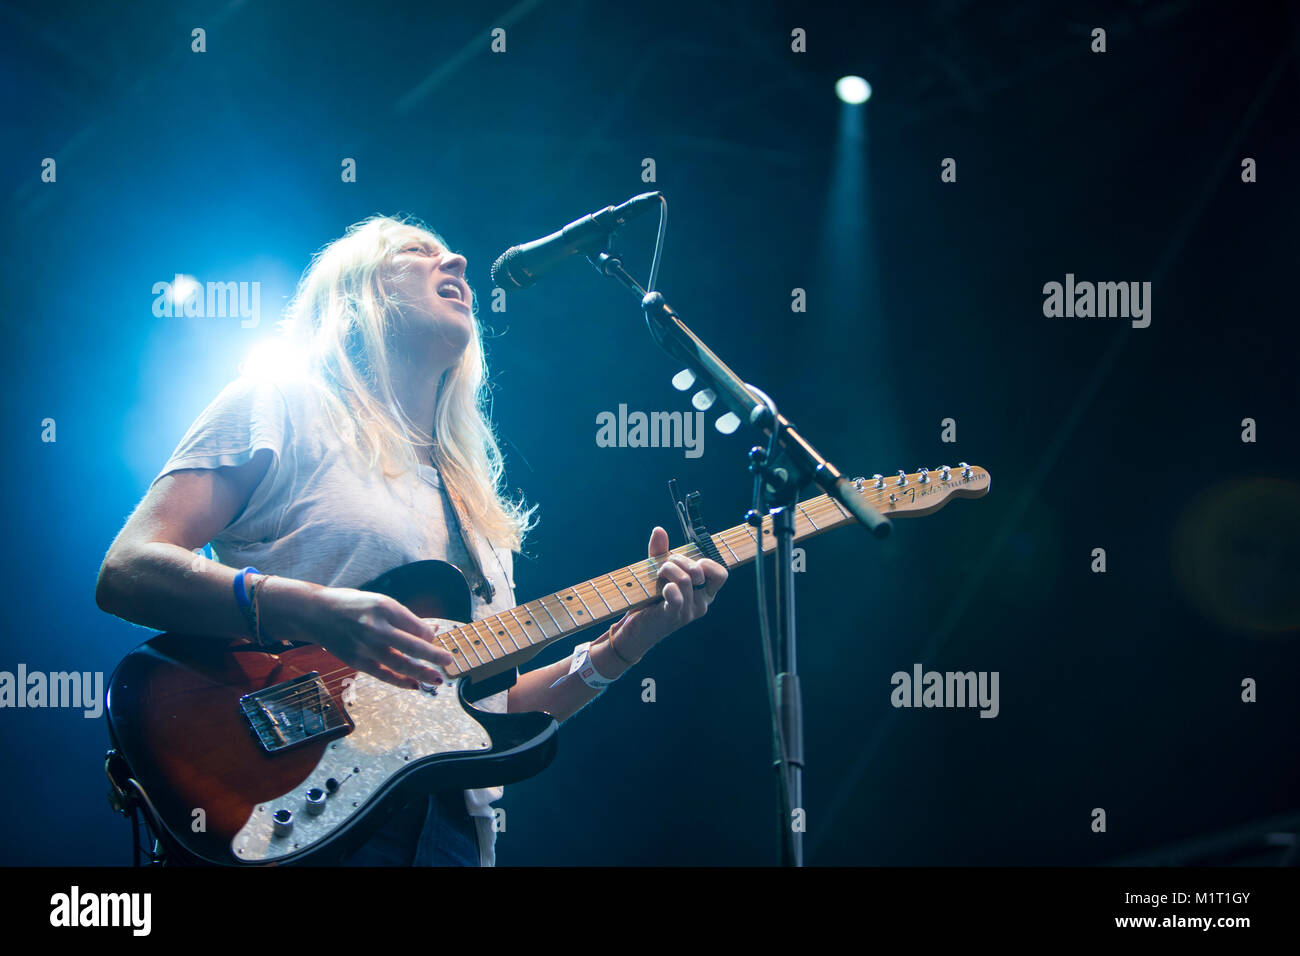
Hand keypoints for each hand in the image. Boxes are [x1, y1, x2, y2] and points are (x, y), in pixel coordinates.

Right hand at [262, 579, 453, 688]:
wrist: (316, 613)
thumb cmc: (353, 605)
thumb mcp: (380, 602)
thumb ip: (405, 618)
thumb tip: (433, 630)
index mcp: (384, 607)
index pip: (416, 625)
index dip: (431, 635)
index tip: (437, 640)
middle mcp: (375, 627)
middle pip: (411, 645)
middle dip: (434, 656)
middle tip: (449, 661)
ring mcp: (365, 646)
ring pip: (399, 663)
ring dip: (421, 673)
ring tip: (438, 679)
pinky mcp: (356, 661)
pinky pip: (383, 674)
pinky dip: (400, 681)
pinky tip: (414, 685)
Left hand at [610, 526, 727, 660]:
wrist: (635, 629)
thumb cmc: (650, 600)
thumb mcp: (658, 573)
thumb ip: (660, 552)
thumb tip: (659, 530)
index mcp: (704, 593)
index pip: (721, 573)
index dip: (705, 562)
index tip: (685, 562)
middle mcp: (701, 604)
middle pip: (700, 571)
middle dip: (679, 560)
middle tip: (663, 565)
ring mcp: (688, 612)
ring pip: (685, 579)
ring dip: (667, 569)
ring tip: (657, 575)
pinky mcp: (672, 616)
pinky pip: (676, 596)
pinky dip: (667, 586)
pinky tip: (660, 588)